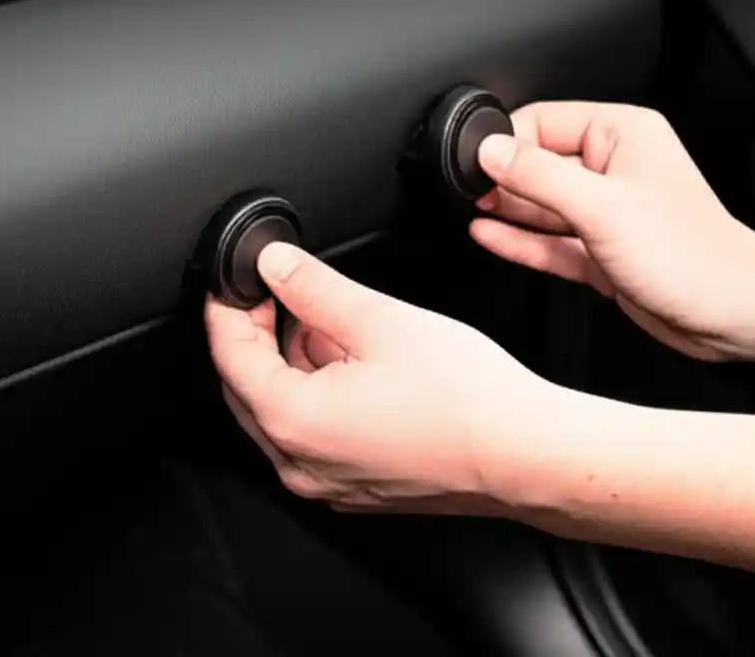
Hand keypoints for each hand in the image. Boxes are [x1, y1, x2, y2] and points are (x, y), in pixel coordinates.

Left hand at [205, 242, 558, 513]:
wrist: (526, 456)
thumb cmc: (470, 401)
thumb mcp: (381, 321)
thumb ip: (315, 288)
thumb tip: (274, 265)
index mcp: (295, 421)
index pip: (230, 355)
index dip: (229, 307)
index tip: (237, 277)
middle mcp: (301, 463)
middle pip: (248, 388)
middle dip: (255, 335)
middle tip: (274, 291)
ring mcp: (329, 483)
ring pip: (283, 413)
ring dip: (291, 364)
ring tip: (328, 322)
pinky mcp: (359, 488)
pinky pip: (315, 436)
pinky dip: (318, 396)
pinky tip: (354, 365)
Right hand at [472, 101, 754, 359]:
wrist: (728, 311)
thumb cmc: (689, 254)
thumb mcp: (600, 206)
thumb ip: (539, 176)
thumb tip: (491, 151)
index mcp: (622, 134)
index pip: (545, 120)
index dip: (507, 141)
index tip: (475, 162)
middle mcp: (615, 168)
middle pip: (540, 161)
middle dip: (503, 176)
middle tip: (466, 188)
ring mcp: (608, 212)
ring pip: (543, 203)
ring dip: (509, 207)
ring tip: (470, 207)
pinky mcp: (602, 251)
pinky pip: (551, 239)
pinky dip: (521, 238)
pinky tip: (489, 233)